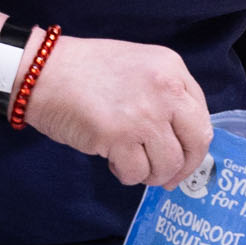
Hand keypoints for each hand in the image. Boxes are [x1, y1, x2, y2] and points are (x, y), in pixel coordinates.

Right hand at [23, 35, 210, 187]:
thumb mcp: (140, 66)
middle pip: (196, 143)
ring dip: (152, 174)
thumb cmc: (86, 69)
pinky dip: (127, 175)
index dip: (194, 145)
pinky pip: (136, 172)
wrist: (43, 71)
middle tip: (169, 179)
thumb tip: (180, 136)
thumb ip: (165, 94)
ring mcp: (144, 115)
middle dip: (184, 168)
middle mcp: (167, 90)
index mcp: (173, 69)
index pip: (202, 117)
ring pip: (167, 164)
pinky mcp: (118, 137)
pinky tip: (114, 161)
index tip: (185, 159)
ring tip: (133, 166)